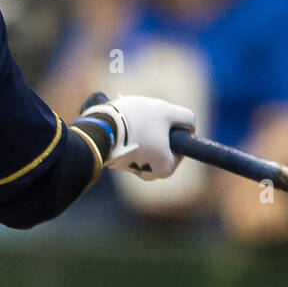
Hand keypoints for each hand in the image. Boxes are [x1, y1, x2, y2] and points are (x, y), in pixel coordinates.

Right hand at [81, 93, 195, 179]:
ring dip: (141, 130)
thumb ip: (185, 116)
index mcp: (165, 169)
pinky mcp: (115, 161)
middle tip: (148, 116)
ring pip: (143, 145)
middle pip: (161, 147)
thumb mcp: (167, 112)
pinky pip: (127, 145)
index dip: (175, 131)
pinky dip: (127, 134)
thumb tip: (189, 123)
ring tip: (131, 116)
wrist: (99, 128)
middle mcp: (148, 174)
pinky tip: (120, 121)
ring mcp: (129, 168)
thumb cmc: (137, 121)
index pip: (179, 149)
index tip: (165, 119)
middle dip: (156, 130)